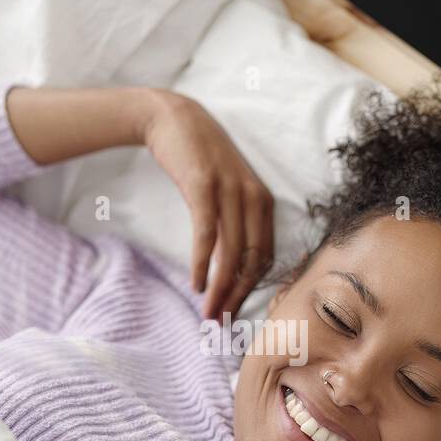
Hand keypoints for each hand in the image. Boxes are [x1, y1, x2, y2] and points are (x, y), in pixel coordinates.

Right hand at [143, 91, 274, 320]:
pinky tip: (197, 284)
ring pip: (232, 254)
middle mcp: (253, 197)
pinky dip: (203, 264)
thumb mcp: (228, 189)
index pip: (266, 258)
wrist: (173, 119)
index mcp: (264, 202)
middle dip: (238, 297)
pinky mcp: (204, 187)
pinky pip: (207, 236)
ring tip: (208, 311)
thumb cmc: (199, 159)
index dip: (251, 290)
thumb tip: (232, 266)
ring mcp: (230, 191)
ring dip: (220, 289)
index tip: (235, 311)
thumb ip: (235, 221)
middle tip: (221, 321)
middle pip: (252, 261)